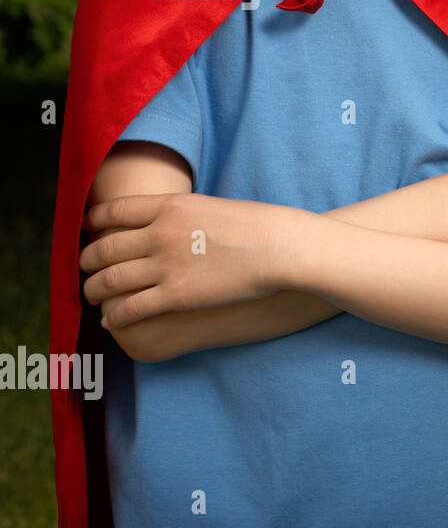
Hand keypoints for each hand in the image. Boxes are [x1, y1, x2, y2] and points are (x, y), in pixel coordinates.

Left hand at [79, 193, 296, 328]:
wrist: (281, 247)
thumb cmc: (258, 227)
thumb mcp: (212, 206)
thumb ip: (183, 215)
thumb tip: (170, 224)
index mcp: (170, 206)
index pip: (114, 212)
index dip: (94, 223)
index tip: (88, 230)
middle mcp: (160, 233)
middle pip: (104, 248)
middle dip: (88, 261)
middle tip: (86, 269)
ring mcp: (166, 265)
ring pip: (110, 280)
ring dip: (94, 290)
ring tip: (92, 296)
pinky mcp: (176, 296)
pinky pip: (131, 308)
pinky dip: (115, 316)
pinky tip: (111, 321)